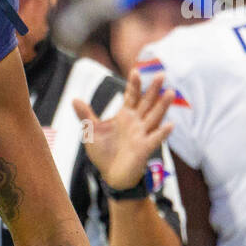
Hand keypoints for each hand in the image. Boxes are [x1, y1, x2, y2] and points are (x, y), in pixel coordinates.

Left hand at [72, 69, 174, 190]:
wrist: (111, 175)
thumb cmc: (104, 153)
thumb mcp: (92, 132)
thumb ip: (85, 115)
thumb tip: (74, 99)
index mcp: (125, 116)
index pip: (131, 96)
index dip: (134, 84)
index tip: (135, 70)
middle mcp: (136, 122)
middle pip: (147, 102)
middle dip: (153, 89)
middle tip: (161, 74)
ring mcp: (142, 134)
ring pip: (154, 117)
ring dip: (162, 105)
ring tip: (170, 92)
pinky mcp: (145, 148)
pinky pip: (155, 139)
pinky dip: (163, 132)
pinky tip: (170, 125)